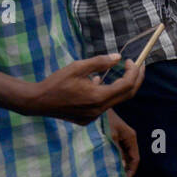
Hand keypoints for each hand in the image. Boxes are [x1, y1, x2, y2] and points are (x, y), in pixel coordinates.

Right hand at [27, 54, 144, 124]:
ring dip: (120, 86)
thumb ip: (99, 62)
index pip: (127, 85)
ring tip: (120, 72)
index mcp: (98, 97)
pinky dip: (106, 93)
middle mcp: (98, 110)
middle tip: (138, 66)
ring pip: (115, 101)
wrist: (38, 102)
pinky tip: (96, 83)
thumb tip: (118, 57)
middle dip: (135, 79)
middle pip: (127, 95)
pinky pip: (103, 105)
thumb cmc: (56, 82)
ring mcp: (93, 117)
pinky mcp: (87, 119)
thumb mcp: (78, 67)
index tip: (131, 61)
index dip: (133, 72)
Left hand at [107, 110, 139, 176]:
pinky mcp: (114, 137)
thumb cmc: (105, 122)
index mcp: (131, 138)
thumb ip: (116, 152)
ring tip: (110, 175)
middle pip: (130, 158)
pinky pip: (116, 151)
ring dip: (118, 165)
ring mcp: (121, 138)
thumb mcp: (111, 138)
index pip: (135, 159)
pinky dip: (113, 159)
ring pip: (123, 155)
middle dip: (124, 170)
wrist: (97, 109)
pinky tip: (106, 164)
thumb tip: (120, 167)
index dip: (131, 171)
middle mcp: (128, 139)